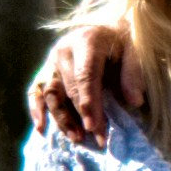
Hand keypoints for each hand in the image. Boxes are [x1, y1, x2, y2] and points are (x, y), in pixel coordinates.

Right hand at [30, 19, 140, 148]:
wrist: (105, 30)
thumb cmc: (122, 44)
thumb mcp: (134, 51)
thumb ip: (134, 73)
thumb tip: (135, 101)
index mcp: (86, 41)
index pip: (85, 77)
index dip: (89, 103)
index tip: (94, 127)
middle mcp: (63, 51)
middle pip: (68, 89)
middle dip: (81, 117)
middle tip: (97, 140)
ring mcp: (50, 61)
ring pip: (50, 94)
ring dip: (61, 118)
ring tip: (76, 138)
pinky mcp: (44, 71)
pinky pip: (35, 92)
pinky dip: (37, 110)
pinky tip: (42, 128)